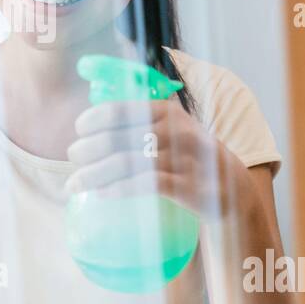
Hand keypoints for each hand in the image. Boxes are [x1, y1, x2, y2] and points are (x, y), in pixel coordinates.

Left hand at [64, 98, 227, 218]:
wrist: (231, 187)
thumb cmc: (189, 155)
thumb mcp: (172, 127)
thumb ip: (141, 120)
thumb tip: (93, 122)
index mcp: (166, 112)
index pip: (120, 110)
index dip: (93, 120)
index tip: (79, 131)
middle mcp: (175, 131)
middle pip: (116, 139)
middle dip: (87, 150)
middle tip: (73, 159)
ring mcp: (183, 159)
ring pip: (126, 163)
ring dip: (93, 174)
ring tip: (75, 184)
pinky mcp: (188, 187)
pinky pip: (146, 185)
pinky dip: (118, 189)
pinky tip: (101, 194)